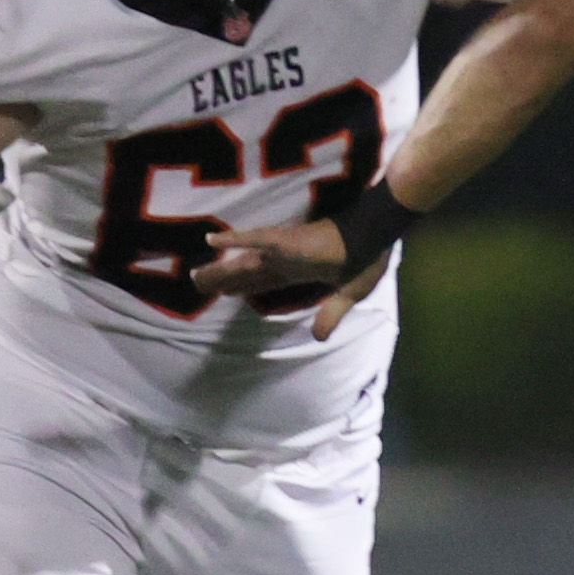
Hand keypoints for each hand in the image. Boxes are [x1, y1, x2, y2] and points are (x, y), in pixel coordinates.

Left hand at [194, 219, 388, 339]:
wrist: (377, 236)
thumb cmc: (367, 258)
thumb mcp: (351, 294)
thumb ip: (332, 314)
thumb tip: (319, 338)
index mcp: (300, 269)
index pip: (265, 279)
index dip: (244, 285)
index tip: (224, 291)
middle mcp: (286, 259)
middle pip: (248, 271)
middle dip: (224, 279)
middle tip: (198, 284)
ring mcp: (284, 249)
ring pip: (244, 261)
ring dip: (220, 268)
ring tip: (196, 276)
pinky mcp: (287, 241)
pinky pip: (256, 238)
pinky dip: (234, 239)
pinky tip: (210, 240)